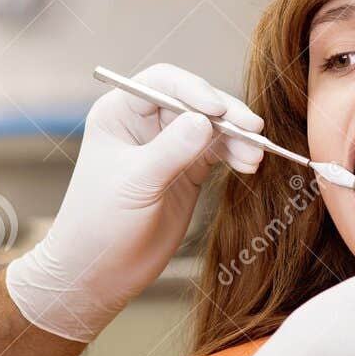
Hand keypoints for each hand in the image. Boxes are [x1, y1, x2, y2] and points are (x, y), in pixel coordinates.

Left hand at [5, 64, 264, 341]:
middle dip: (224, 114)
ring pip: (210, 127)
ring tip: (255, 155)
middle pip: (193, 101)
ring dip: (236, 137)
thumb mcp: (135, 184)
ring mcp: (168, 146)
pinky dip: (235, 155)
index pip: (162, 83)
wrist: (100, 272)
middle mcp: (144, 123)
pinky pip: (217, 151)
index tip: (217, 110)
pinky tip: (249, 164)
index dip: (193, 89)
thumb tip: (206, 120)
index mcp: (119, 113)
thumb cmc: (99, 224)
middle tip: (252, 128)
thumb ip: (170, 151)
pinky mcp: (187, 170)